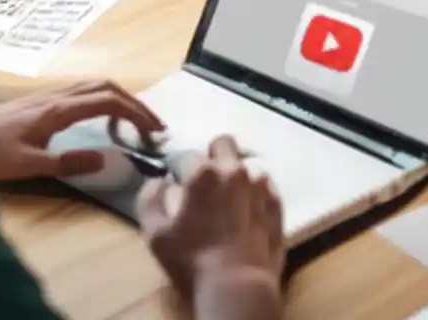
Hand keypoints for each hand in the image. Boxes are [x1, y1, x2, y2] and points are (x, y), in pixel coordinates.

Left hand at [0, 80, 164, 181]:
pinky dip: (102, 101)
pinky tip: (100, 121)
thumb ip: (68, 162)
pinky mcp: (39, 103)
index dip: (137, 113)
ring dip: (119, 100)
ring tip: (133, 123)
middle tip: (152, 127)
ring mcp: (47, 97)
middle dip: (134, 103)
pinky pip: (81, 93)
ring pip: (93, 86)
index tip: (155, 131)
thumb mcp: (27, 165)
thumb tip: (107, 159)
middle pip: (106, 87)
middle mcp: (56, 97)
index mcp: (58, 110)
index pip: (109, 102)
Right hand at [138, 136, 284, 315]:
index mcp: (202, 173)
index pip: (186, 155)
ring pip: (247, 164)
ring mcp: (261, 186)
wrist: (238, 285)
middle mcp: (234, 170)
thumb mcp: (155, 233)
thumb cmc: (192, 260)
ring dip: (236, 175)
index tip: (175, 182)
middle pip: (224, 143)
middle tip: (204, 179)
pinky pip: (266, 186)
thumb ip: (150, 199)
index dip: (178, 169)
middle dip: (212, 155)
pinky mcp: (277, 204)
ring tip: (227, 199)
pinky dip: (255, 192)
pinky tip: (247, 211)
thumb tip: (160, 182)